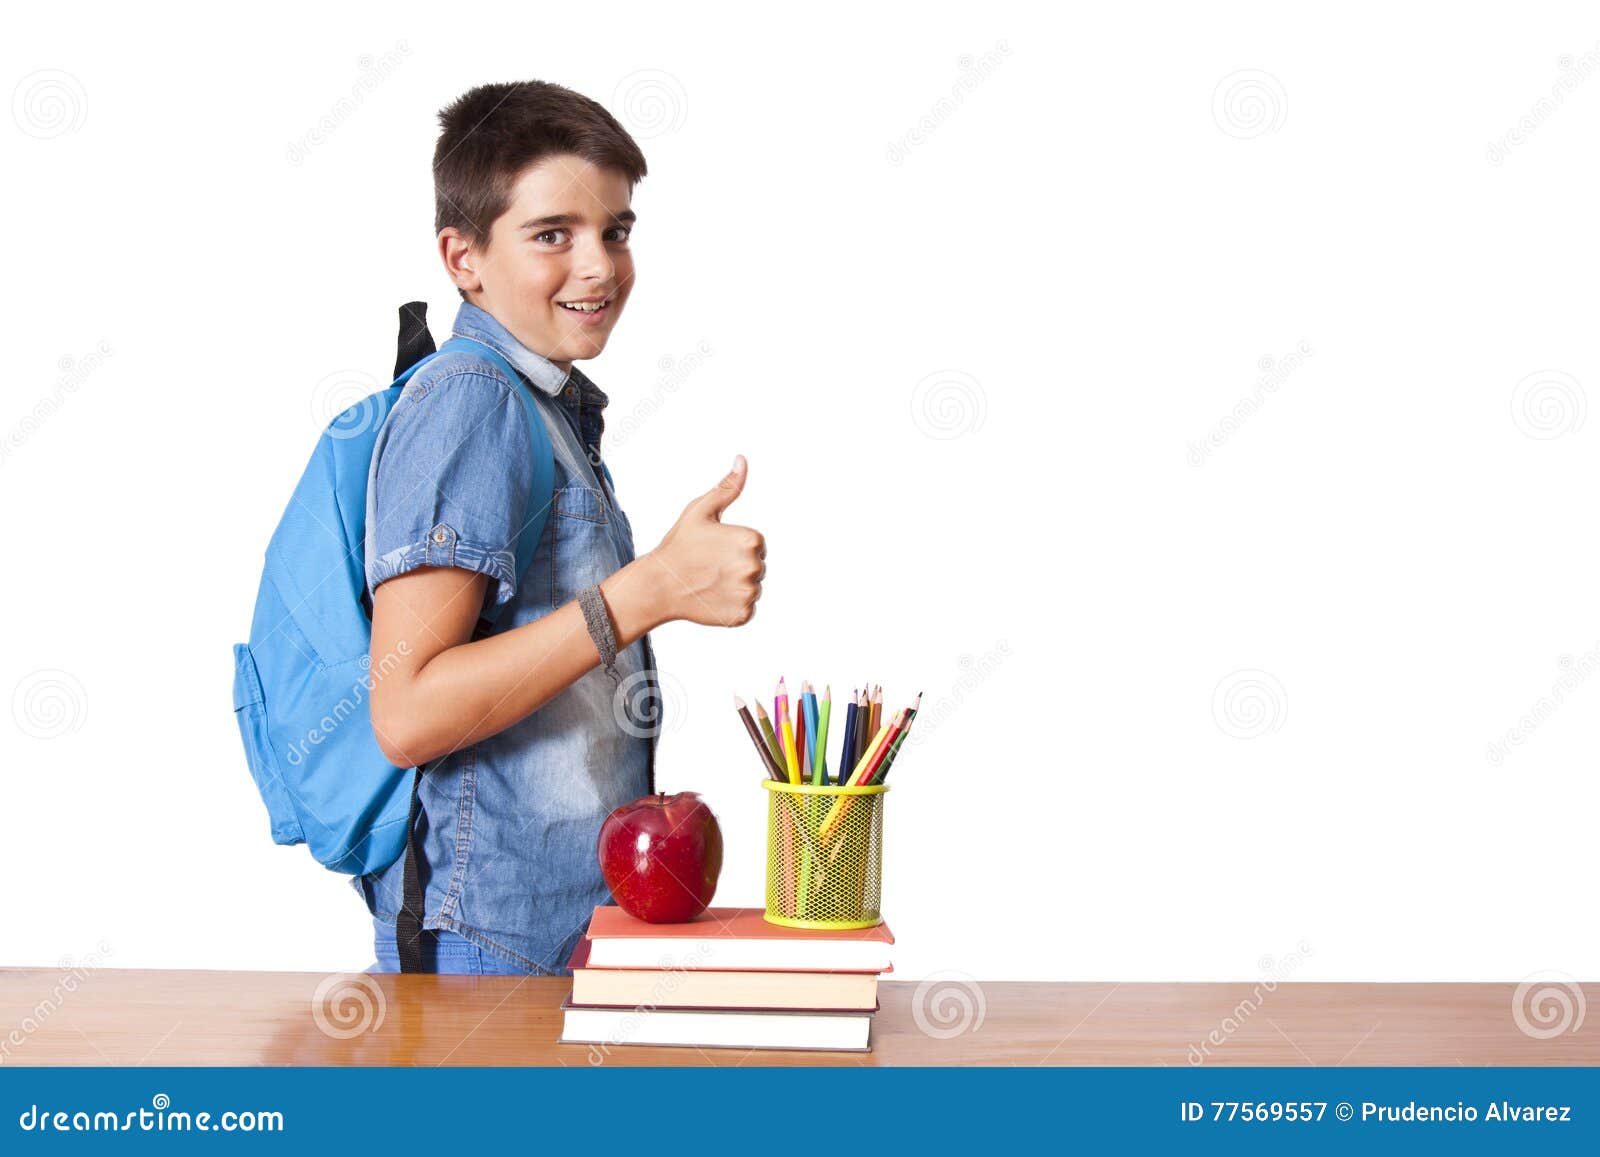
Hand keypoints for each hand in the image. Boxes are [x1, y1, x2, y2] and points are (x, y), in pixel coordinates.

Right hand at [645, 455, 764, 626]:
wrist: (657, 585)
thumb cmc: (678, 545)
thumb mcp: (701, 510)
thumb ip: (727, 487)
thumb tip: (742, 460)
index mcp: (751, 540)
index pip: (756, 545)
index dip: (734, 547)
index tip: (713, 550)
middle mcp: (755, 567)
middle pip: (756, 567)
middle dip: (736, 567)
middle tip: (708, 567)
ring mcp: (749, 594)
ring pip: (751, 588)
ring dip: (734, 587)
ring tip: (709, 582)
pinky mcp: (742, 616)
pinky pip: (745, 609)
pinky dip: (731, 607)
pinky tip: (711, 598)